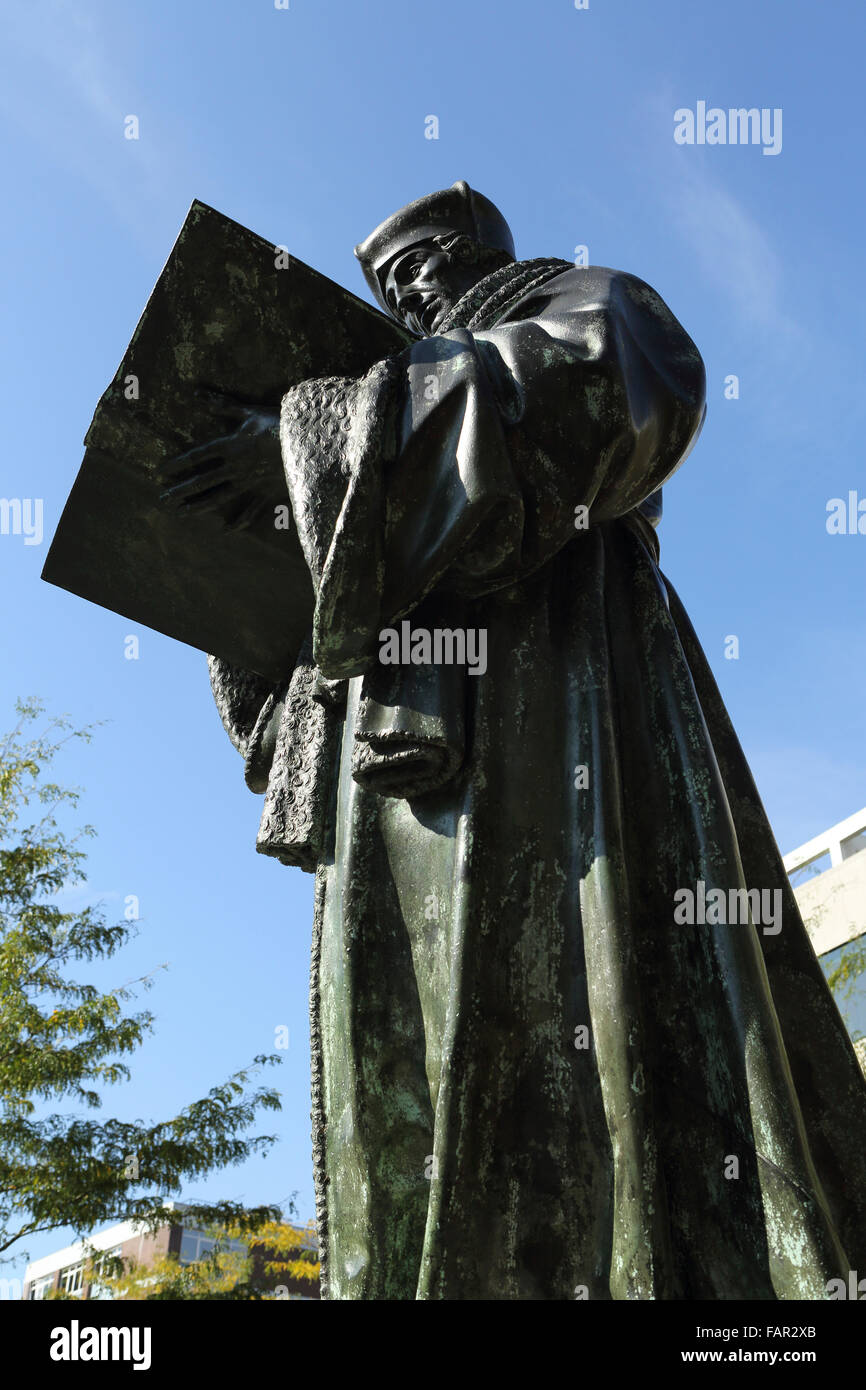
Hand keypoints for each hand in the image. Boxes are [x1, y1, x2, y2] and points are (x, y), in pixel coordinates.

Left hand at [158, 389, 284, 530]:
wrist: (306, 444)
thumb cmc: (278, 424)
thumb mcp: (248, 412)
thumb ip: (221, 406)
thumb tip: (196, 393)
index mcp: (229, 446)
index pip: (196, 456)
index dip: (177, 463)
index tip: (160, 471)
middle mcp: (234, 467)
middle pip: (202, 480)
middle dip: (181, 490)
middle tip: (163, 499)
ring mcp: (248, 483)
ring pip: (219, 497)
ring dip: (199, 506)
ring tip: (182, 512)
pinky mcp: (265, 493)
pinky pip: (249, 511)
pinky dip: (238, 522)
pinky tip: (226, 530)